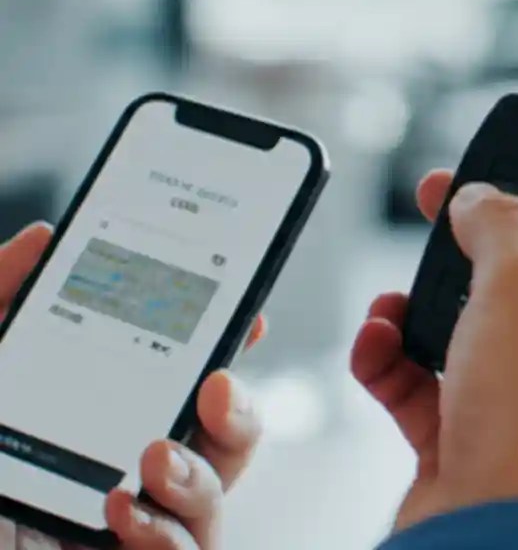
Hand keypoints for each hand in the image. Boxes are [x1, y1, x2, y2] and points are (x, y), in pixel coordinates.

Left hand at [0, 223, 265, 548]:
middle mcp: (123, 474)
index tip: (249, 316)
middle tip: (217, 390)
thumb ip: (0, 302)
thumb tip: (44, 239)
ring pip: (215, 502)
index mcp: (96, 420)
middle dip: (241, 412)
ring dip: (200, 477)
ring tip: (155, 459)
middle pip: (224, 442)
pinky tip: (124, 513)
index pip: (181, 381)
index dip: (227, 347)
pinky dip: (167, 536)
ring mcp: (133, 529)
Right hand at [352, 171, 517, 531]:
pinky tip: (377, 351)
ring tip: (391, 309)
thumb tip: (482, 200)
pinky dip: (394, 366)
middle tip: (427, 219)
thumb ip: (503, 224)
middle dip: (460, 257)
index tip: (481, 174)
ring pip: (466, 333)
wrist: (501, 544)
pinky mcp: (479, 445)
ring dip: (416, 313)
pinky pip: (429, 387)